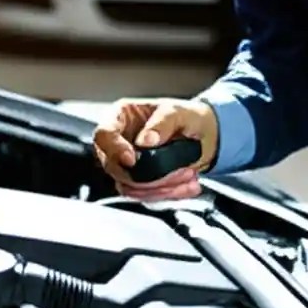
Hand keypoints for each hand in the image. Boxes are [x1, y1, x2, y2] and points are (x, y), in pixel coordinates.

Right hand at [91, 98, 218, 200]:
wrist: (203, 136)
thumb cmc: (186, 117)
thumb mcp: (178, 112)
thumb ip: (162, 123)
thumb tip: (146, 140)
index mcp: (122, 116)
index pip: (104, 134)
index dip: (114, 149)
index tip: (132, 160)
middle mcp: (120, 140)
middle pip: (114, 166)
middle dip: (148, 174)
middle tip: (177, 169)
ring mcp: (126, 164)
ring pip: (130, 186)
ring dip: (161, 186)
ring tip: (187, 174)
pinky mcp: (138, 182)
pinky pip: (144, 196)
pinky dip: (167, 194)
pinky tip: (187, 184)